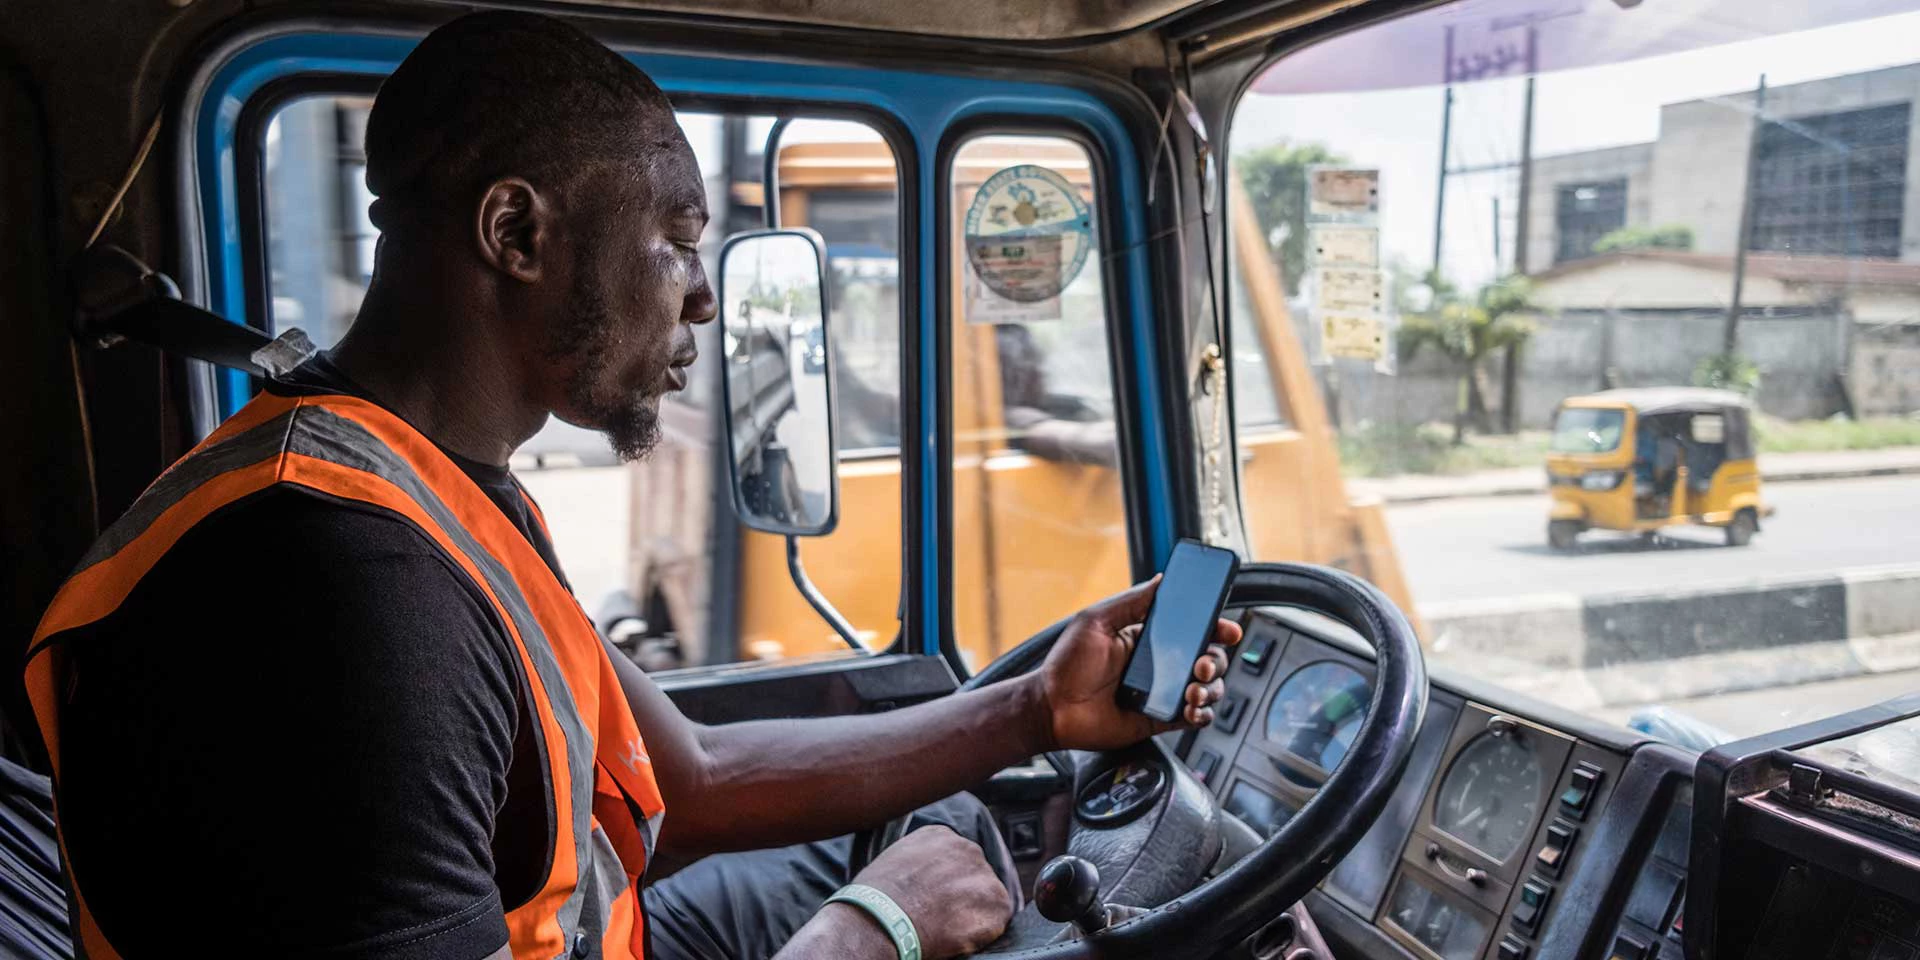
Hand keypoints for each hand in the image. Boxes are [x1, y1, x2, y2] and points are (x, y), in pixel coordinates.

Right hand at [851, 825, 1012, 957]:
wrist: (883, 918)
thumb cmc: (878, 898)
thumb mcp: (894, 861)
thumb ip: (919, 861)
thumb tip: (924, 879)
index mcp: (942, 836)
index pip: (956, 860)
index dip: (947, 884)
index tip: (935, 900)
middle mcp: (967, 848)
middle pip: (975, 877)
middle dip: (963, 897)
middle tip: (942, 917)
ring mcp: (984, 874)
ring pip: (987, 900)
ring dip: (973, 916)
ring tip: (945, 929)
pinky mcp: (998, 903)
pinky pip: (994, 923)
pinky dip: (979, 936)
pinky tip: (954, 937)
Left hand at [1030, 575, 1242, 750]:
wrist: (1051, 709)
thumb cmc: (1066, 665)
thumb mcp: (1096, 621)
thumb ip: (1131, 601)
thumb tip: (1161, 579)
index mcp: (1147, 638)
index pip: (1192, 629)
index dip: (1215, 627)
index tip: (1227, 628)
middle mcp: (1160, 664)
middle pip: (1207, 658)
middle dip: (1215, 659)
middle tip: (1202, 664)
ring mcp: (1162, 693)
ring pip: (1207, 688)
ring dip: (1211, 687)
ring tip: (1194, 690)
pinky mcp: (1160, 719)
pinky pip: (1195, 717)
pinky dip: (1203, 713)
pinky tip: (1193, 709)